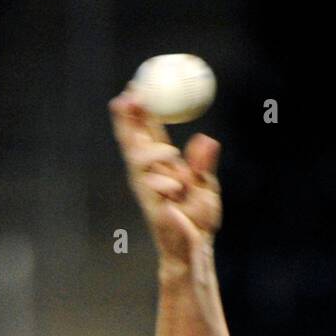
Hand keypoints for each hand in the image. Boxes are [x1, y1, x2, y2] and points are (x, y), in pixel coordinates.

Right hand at [108, 86, 221, 270]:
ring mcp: (148, 191)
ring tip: (172, 153)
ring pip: (138, 162)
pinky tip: (176, 191)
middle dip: (128, 119)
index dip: (140, 110)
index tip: (136, 86)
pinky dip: (165, 184)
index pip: (146, 132)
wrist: (196, 249)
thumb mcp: (206, 185)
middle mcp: (149, 175)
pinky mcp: (152, 208)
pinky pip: (153, 189)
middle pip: (131, 141)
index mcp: (162, 165)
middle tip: (130, 98)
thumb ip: (203, 164)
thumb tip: (207, 140)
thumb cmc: (199, 218)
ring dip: (152, 152)